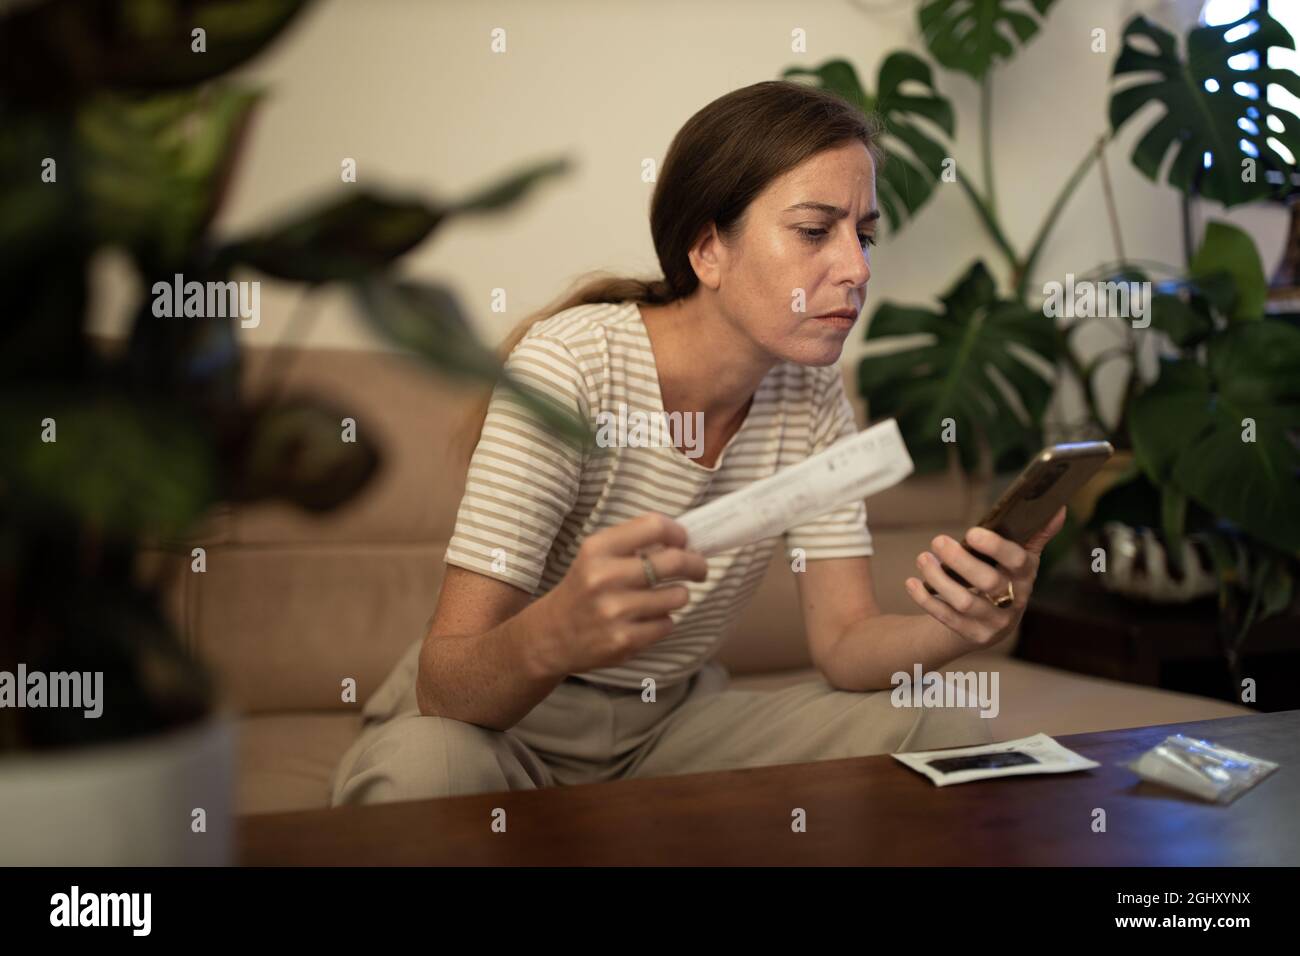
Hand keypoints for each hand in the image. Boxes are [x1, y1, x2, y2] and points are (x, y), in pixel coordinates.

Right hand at [533, 512, 708, 677]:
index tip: (684, 541)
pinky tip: (646, 619)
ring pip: (677, 596)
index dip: (678, 533)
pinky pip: (667, 624)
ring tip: (664, 597)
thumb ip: (633, 544)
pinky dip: (664, 621)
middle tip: (700, 569)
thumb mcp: (596, 556)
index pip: (654, 526)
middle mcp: (604, 578)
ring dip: (678, 595)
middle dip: (696, 564)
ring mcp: (614, 612)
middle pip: (674, 561)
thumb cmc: (582, 589)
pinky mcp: (623, 641)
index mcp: (597, 549)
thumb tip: (684, 541)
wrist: (550, 636)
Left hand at [903, 506, 1066, 647]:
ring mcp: (994, 621)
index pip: (1018, 561)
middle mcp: (1013, 600)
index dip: (996, 547)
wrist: (989, 624)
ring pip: (964, 601)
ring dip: (938, 578)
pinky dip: (925, 599)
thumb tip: (1058, 508)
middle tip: (937, 540)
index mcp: (1025, 576)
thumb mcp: (1021, 560)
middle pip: (988, 582)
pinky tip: (912, 582)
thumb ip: (1036, 534)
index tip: (973, 532)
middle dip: (960, 560)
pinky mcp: (973, 635)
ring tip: (923, 558)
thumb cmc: (1002, 579)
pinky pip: (946, 618)